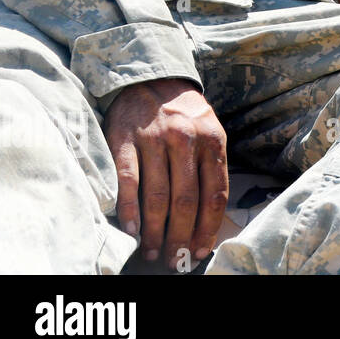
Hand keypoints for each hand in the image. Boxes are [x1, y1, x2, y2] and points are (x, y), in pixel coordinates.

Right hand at [105, 78, 227, 269]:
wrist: (152, 80)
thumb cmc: (184, 115)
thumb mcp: (208, 133)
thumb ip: (209, 168)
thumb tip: (206, 218)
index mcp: (213, 141)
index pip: (214, 194)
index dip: (207, 227)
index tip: (199, 250)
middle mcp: (186, 140)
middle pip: (186, 200)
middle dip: (181, 235)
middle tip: (174, 259)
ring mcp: (155, 139)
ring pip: (158, 195)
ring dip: (155, 230)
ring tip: (153, 251)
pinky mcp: (125, 139)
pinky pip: (129, 180)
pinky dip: (130, 208)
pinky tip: (131, 229)